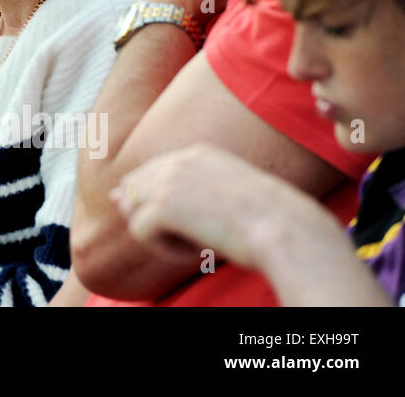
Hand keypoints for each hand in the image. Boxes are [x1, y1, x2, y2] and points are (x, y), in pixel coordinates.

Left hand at [112, 143, 335, 271]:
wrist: (288, 230)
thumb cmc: (269, 222)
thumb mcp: (227, 195)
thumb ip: (181, 191)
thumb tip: (116, 196)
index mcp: (200, 152)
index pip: (152, 171)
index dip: (158, 200)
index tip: (184, 222)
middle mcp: (180, 159)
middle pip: (135, 188)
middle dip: (154, 215)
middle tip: (191, 234)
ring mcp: (168, 179)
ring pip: (134, 209)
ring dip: (160, 232)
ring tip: (196, 243)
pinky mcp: (162, 205)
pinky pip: (140, 231)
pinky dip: (164, 249)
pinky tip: (194, 252)